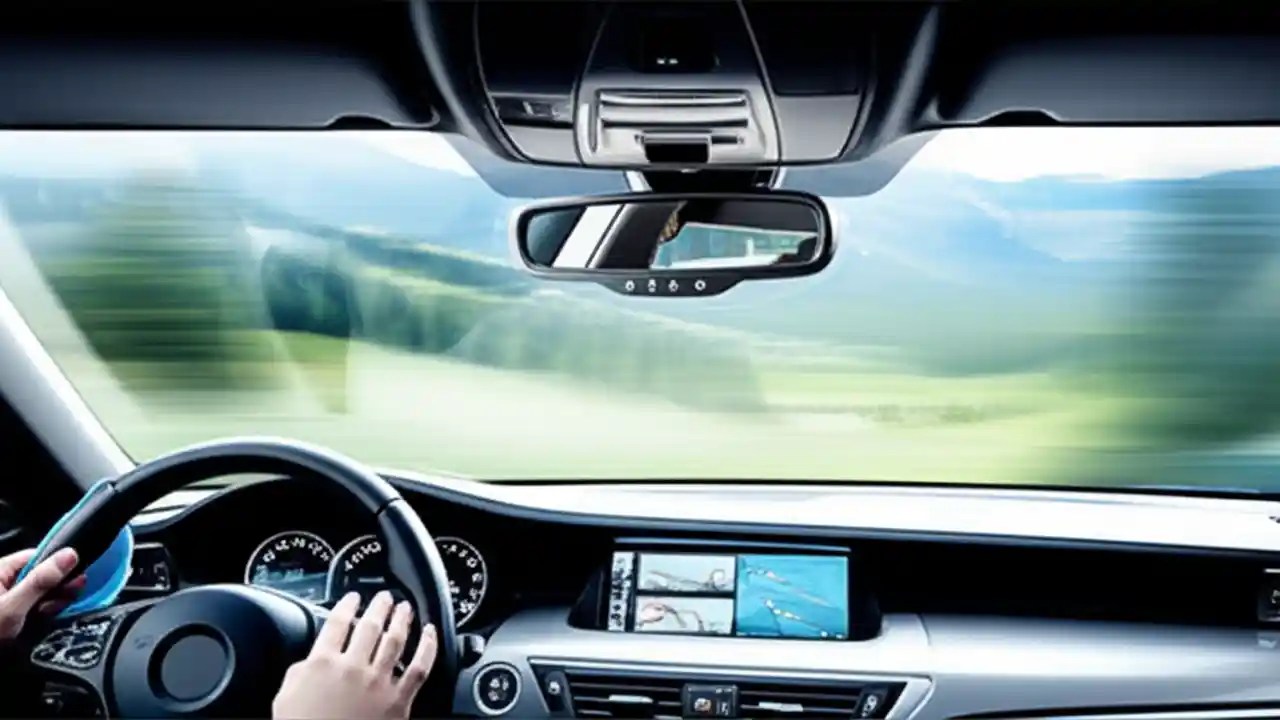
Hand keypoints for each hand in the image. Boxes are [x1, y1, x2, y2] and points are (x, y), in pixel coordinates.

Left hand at [0, 548, 86, 641]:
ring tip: (48, 613)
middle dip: (57, 587)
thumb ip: (41, 580)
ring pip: (40, 593)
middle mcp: (3, 581)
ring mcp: (7, 599)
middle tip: (66, 598)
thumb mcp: (13, 606)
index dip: (59, 565)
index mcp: (0, 570)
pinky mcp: (10, 615)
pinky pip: (34, 607)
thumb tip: (69, 555)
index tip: (76, 577)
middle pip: (41, 575)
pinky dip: (42, 613)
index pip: (38, 556)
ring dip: (50, 602)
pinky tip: (43, 619)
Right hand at [272, 591, 436, 719]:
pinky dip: (428, 646)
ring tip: (405, 608)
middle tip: (385, 597)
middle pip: (370, 626)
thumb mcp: (286, 697)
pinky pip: (419, 667)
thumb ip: (300, 671)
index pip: (337, 623)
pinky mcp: (398, 701)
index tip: (353, 598)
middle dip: (378, 607)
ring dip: (402, 619)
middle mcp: (352, 668)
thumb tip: (311, 658)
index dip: (346, 605)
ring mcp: (377, 683)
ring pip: (395, 640)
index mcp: (322, 664)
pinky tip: (429, 633)